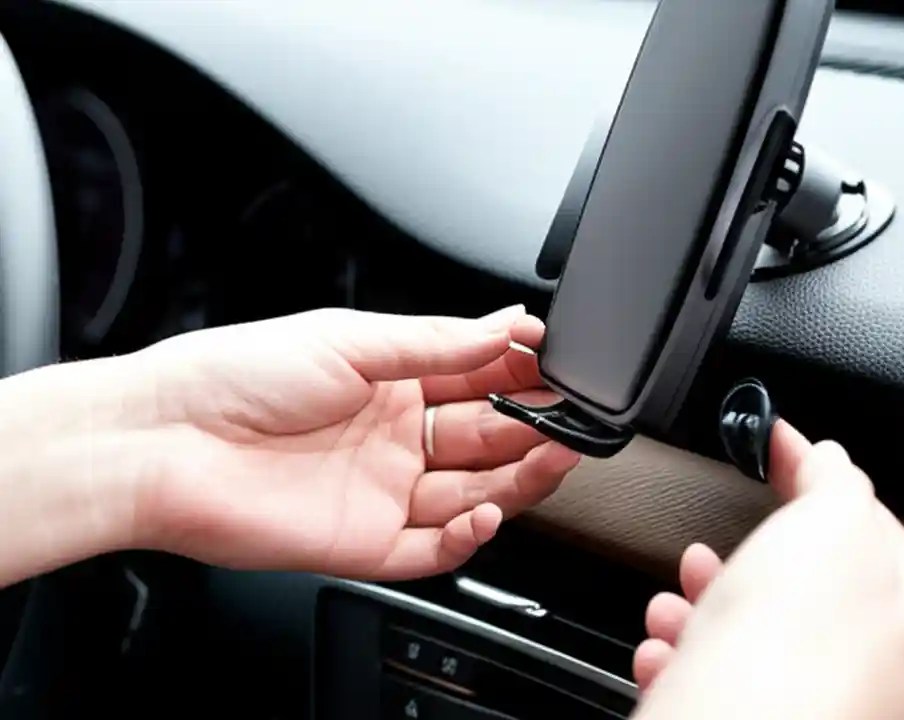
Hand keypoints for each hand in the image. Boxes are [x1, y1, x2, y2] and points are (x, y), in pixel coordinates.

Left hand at [119, 305, 579, 579]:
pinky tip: (492, 509)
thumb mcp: (348, 339)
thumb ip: (436, 342)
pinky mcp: (365, 542)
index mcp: (388, 381)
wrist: (162, 443)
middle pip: (486, 438)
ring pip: (474, 492)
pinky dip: (471, 535)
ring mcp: (382, 491)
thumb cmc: (234, 377)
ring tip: (555, 455)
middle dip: (533, 425)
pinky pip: (435, 548)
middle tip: (572, 415)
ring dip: (520, 477)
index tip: (559, 362)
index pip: (477, 378)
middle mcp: (392, 438)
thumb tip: (507, 326)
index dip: (521, 373)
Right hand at [630, 422, 903, 719]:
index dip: (824, 490)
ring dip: (703, 610)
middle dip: (747, 560)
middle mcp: (870, 693)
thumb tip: (828, 460)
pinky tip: (663, 651)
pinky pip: (713, 686)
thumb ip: (839, 486)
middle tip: (711, 547)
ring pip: (752, 646)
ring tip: (672, 605)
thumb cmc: (788, 660)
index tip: (778, 452)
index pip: (879, 542)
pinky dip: (682, 660)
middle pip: (804, 596)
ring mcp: (808, 717)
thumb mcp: (834, 528)